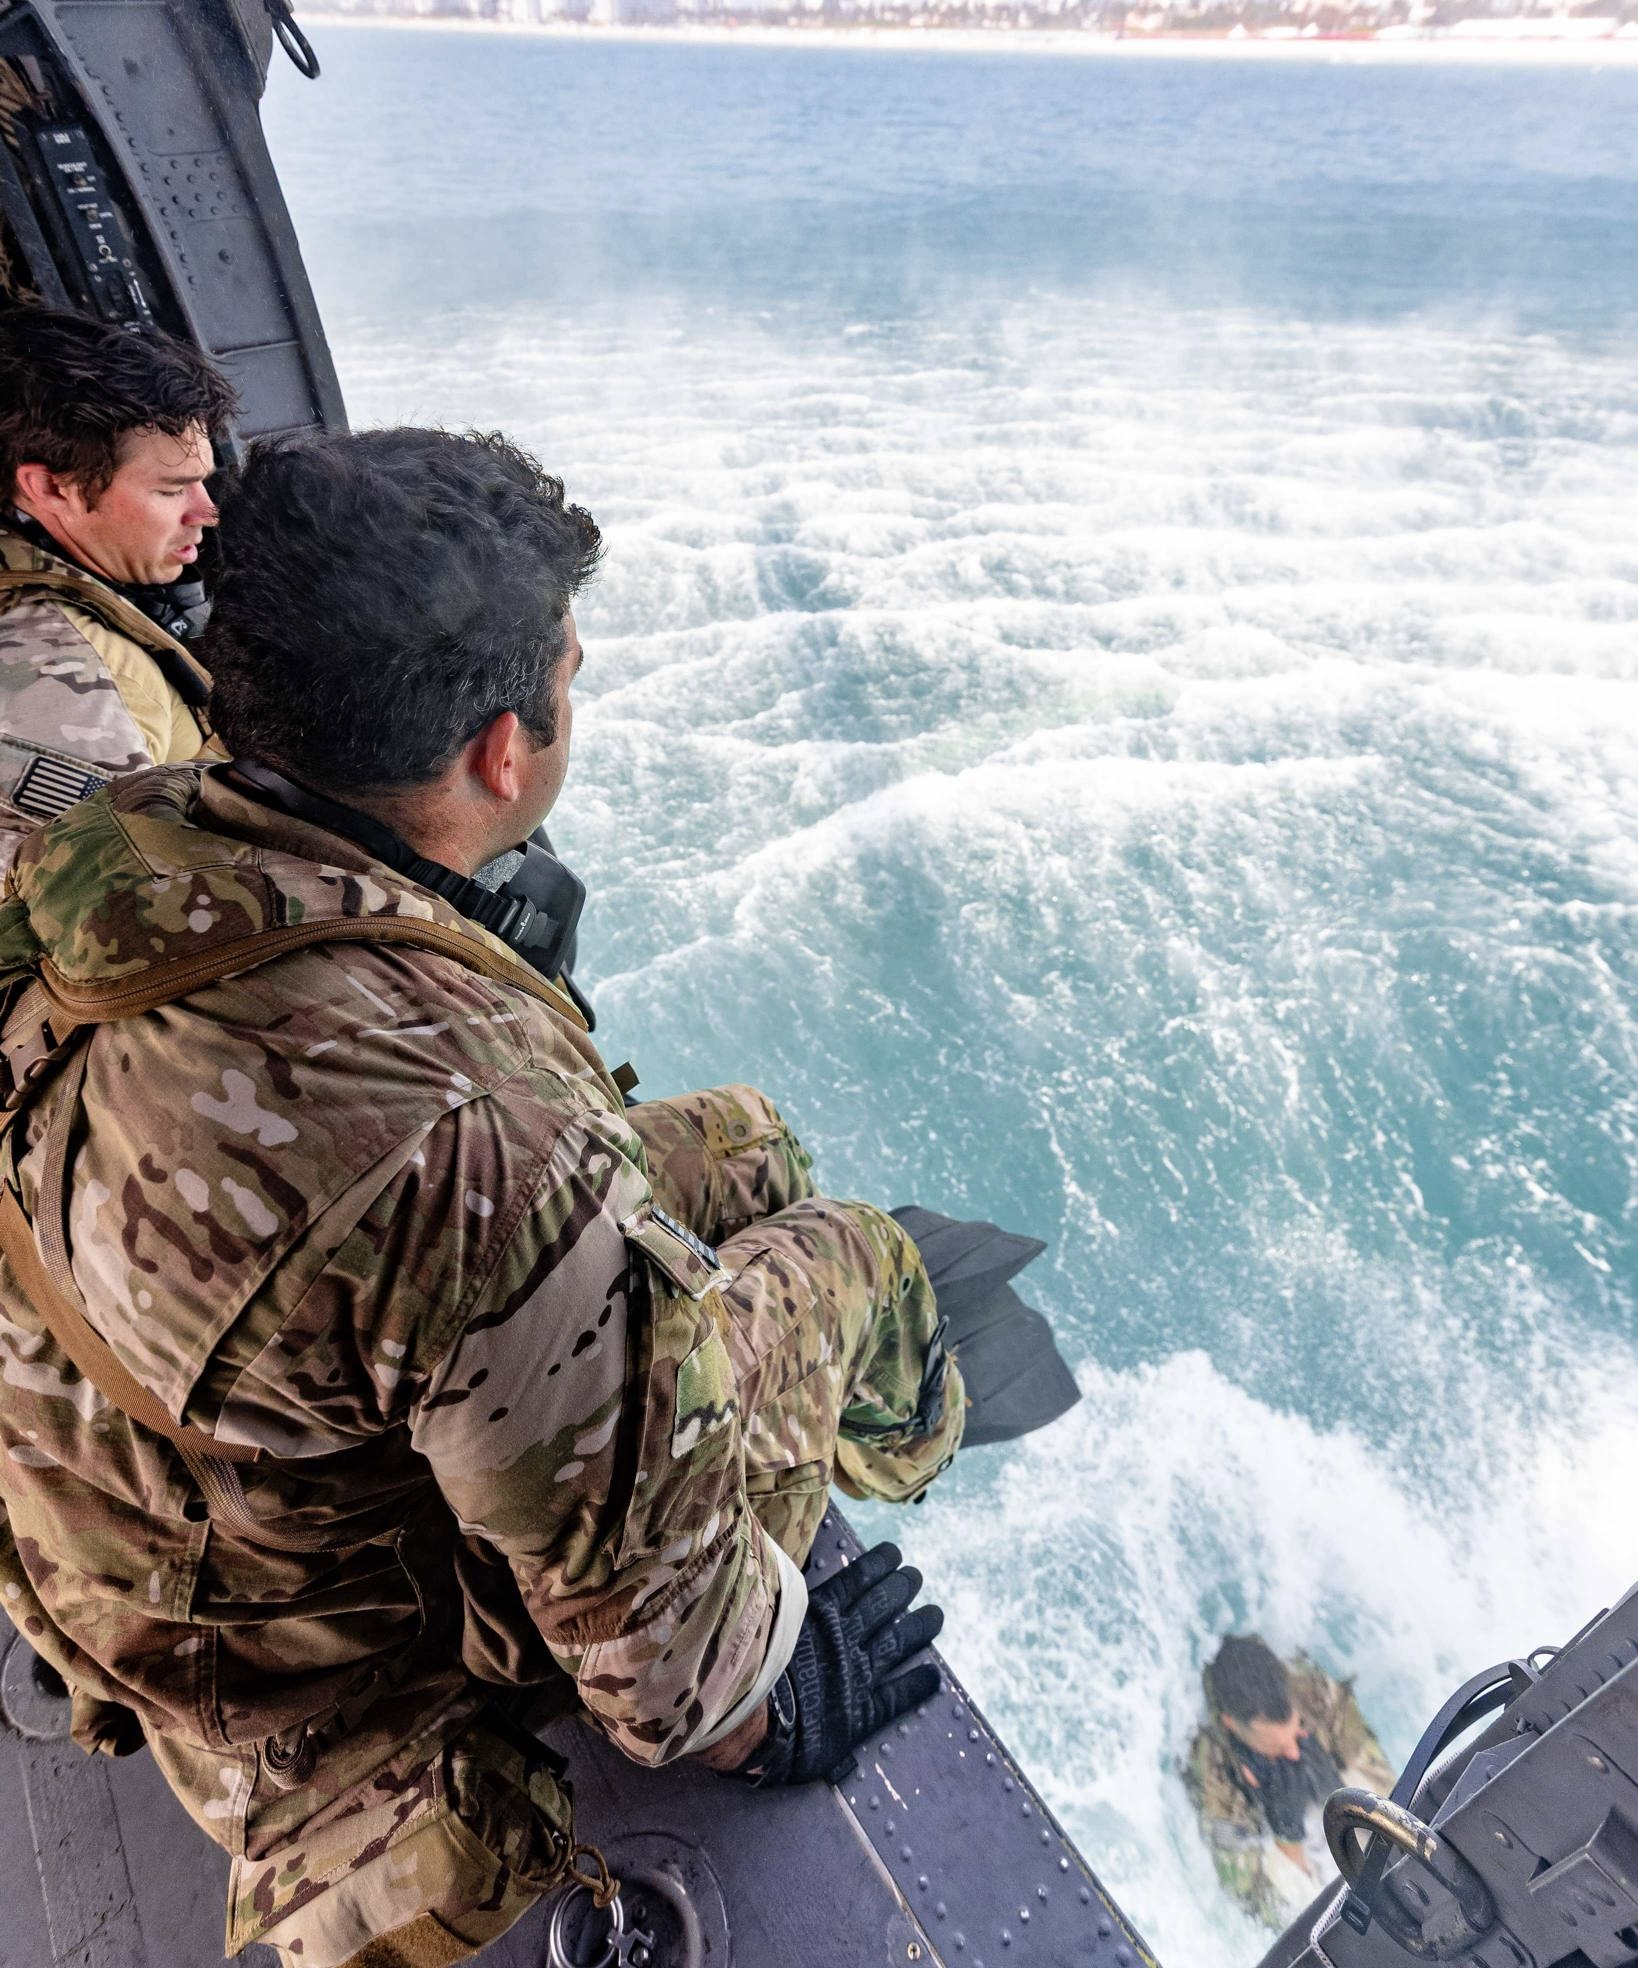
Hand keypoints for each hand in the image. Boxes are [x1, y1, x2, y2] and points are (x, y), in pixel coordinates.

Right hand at [731, 1542, 942, 1785]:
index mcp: (819, 1613)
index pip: (856, 1581)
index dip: (878, 1566)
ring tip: (937, 1614)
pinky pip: (896, 1697)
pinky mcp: (861, 1712)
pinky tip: (934, 1679)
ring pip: (896, 1643)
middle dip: (902, 1589)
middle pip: (882, 1606)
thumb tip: (764, 1555)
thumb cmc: (742, 1661)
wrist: (749, 1718)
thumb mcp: (755, 1610)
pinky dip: (916, 1686)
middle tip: (916, 1576)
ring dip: (918, 1628)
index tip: (895, 1554)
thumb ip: (772, 1589)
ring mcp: (856, 1675)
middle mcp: (843, 1638)